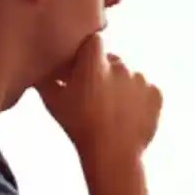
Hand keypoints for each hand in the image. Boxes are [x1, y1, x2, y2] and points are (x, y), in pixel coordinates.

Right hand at [36, 34, 162, 159]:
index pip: (94, 40)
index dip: (88, 50)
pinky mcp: (156, 94)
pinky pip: (146, 90)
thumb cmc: (78, 126)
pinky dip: (139, 98)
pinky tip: (127, 114)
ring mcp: (141, 79)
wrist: (112, 154)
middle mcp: (121, 65)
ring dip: (122, 86)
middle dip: (104, 71)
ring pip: (130, 76)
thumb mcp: (53, 102)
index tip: (82, 64)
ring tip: (112, 109)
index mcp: (94, 63)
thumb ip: (45, 79)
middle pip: (112, 60)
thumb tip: (38, 68)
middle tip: (94, 94)